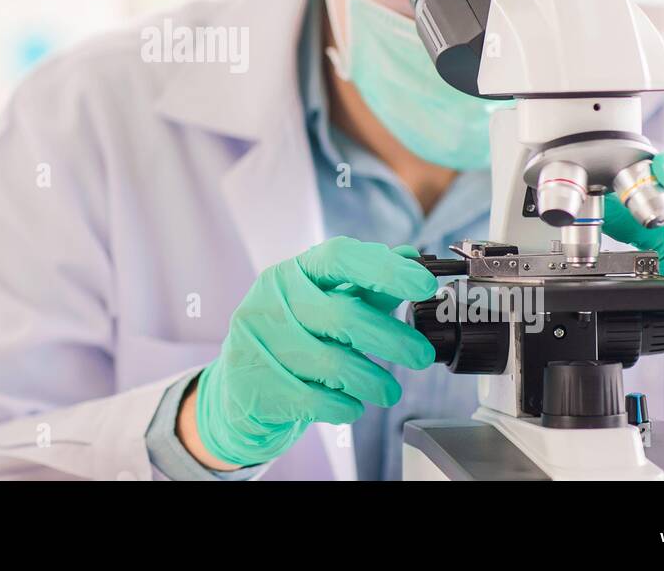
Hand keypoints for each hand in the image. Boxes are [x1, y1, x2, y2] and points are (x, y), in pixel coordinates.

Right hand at [192, 236, 437, 466]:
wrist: (238, 391)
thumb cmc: (291, 341)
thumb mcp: (322, 307)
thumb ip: (366, 287)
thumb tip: (411, 258)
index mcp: (292, 273)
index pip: (339, 258)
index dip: (385, 269)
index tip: (425, 284)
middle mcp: (270, 301)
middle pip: (343, 315)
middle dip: (392, 339)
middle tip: (422, 356)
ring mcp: (258, 343)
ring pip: (333, 364)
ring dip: (372, 381)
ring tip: (388, 391)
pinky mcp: (255, 386)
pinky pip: (315, 401)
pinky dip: (345, 406)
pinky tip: (352, 405)